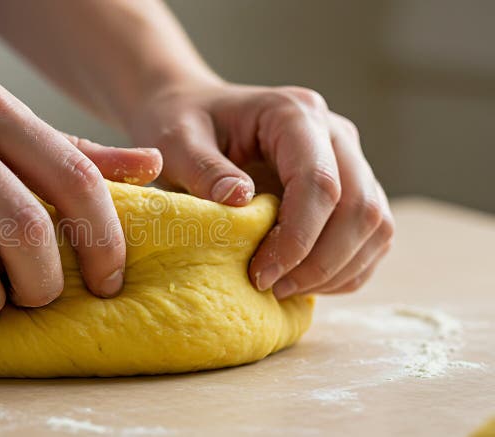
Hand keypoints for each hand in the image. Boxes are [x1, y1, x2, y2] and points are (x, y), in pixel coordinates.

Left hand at [127, 77, 393, 298]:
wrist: (194, 114)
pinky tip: (303, 282)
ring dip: (337, 270)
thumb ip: (203, 170)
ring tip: (283, 289)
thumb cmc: (182, 124)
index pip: (319, 182)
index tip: (260, 274)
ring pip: (376, 225)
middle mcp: (334, 133)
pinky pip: (372, 237)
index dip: (297, 238)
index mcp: (293, 113)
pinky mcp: (352, 186)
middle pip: (359, 207)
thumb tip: (240, 201)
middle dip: (320, 262)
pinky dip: (346, 270)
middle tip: (270, 288)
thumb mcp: (176, 141)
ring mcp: (349, 159)